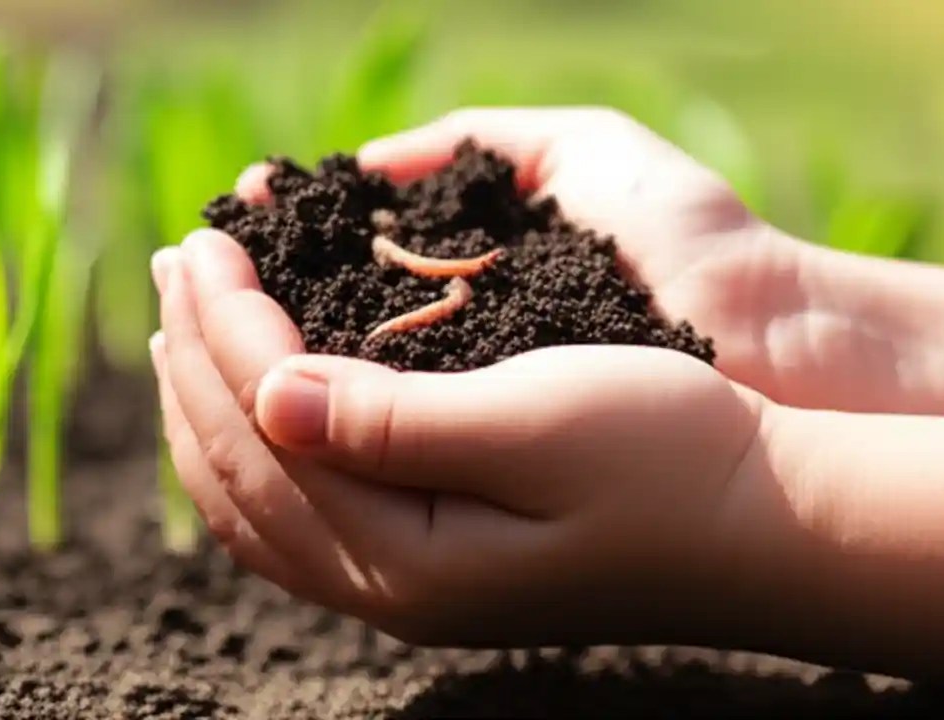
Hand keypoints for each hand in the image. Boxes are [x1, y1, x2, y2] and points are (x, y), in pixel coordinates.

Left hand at [151, 230, 786, 648]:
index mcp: (408, 560)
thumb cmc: (671, 455)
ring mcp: (406, 588)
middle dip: (198, 354)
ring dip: (208, 405)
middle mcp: (389, 590)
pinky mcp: (431, 568)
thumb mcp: (538, 420)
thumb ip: (392, 421)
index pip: (270, 424)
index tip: (204, 242)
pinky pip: (297, 519)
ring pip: (256, 500)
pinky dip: (252, 453)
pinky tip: (250, 408)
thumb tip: (268, 392)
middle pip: (242, 465)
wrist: (768, 526)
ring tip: (184, 324)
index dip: (225, 325)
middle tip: (176, 260)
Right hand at [239, 108, 943, 414]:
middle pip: (316, 332)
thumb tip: (361, 163)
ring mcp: (467, 409)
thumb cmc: (694, 246)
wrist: (785, 347)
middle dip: (242, 305)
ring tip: (197, 322)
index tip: (227, 218)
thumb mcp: (584, 156)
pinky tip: (264, 399)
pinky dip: (316, 423)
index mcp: (464, 276)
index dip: (276, 243)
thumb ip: (477, 145)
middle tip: (186, 271)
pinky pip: (380, 445)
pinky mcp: (488, 457)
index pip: (339, 259)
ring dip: (255, 366)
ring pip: (330, 396)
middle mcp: (452, 349)